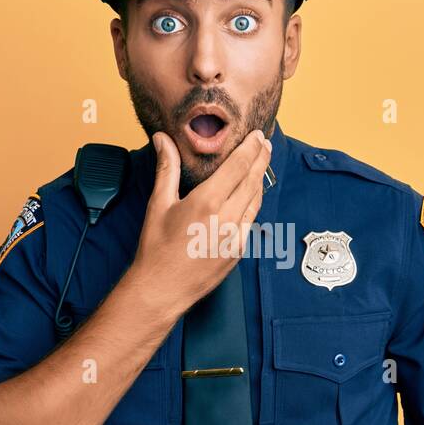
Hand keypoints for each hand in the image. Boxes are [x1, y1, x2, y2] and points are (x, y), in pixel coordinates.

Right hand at [128, 128, 270, 315]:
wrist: (163, 289)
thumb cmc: (156, 249)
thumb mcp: (159, 204)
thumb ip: (167, 168)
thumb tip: (163, 139)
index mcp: (207, 202)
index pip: (239, 166)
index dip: (251, 148)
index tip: (258, 136)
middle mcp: (227, 218)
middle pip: (253, 180)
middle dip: (261, 159)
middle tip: (266, 144)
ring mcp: (236, 236)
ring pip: (256, 200)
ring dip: (260, 180)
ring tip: (262, 164)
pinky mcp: (239, 250)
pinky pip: (251, 220)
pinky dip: (254, 203)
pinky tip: (251, 195)